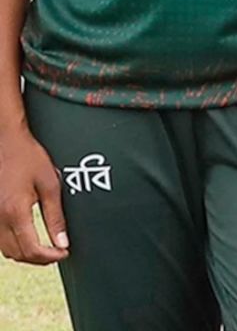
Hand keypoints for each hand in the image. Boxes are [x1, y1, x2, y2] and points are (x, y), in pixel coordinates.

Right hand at [0, 125, 68, 263]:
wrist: (6, 142)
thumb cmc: (29, 158)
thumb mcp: (50, 184)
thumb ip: (55, 216)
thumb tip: (62, 242)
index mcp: (15, 212)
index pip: (31, 249)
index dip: (50, 256)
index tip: (64, 252)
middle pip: (17, 254)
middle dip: (39, 259)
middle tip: (57, 253)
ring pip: (5, 250)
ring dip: (25, 254)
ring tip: (45, 248)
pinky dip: (13, 245)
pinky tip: (27, 238)